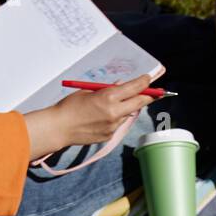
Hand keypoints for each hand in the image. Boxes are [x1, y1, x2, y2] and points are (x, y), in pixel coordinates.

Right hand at [24, 75, 153, 158]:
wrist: (59, 128)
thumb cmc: (70, 106)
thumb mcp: (89, 91)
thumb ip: (108, 89)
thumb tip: (122, 86)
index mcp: (108, 97)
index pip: (135, 88)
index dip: (144, 82)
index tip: (149, 79)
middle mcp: (114, 112)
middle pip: (140, 102)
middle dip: (149, 96)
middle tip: (156, 92)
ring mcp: (113, 126)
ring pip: (128, 114)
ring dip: (128, 107)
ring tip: (113, 105)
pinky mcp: (109, 136)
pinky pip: (118, 124)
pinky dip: (116, 118)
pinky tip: (102, 117)